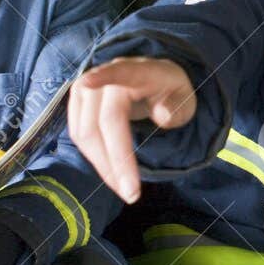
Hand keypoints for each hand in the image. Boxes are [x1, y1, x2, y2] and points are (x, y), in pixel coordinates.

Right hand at [68, 57, 196, 202]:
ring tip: (124, 189)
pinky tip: (111, 173)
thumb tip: (163, 115)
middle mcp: (108, 74)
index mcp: (141, 70)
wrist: (153, 80)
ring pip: (85, 131)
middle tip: (131, 194)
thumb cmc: (170, 91)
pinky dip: (94, 157)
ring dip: (102, 165)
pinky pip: (79, 134)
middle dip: (115, 160)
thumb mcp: (185, 99)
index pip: (121, 72)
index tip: (89, 82)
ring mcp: (88, 86)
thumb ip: (177, 108)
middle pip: (103, 120)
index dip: (104, 76)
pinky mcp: (78, 102)